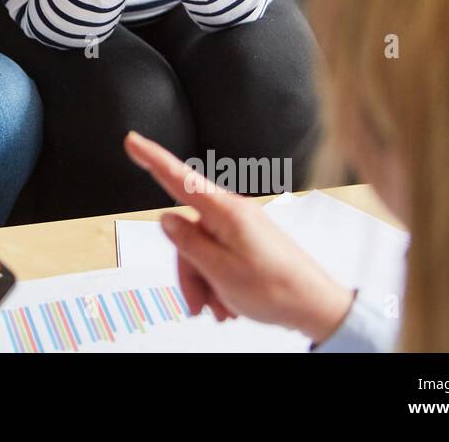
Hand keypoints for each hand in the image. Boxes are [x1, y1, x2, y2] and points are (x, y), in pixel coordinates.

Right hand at [122, 131, 354, 343]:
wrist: (316, 306)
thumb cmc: (278, 290)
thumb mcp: (221, 272)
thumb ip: (188, 243)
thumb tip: (166, 219)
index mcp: (226, 212)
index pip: (179, 179)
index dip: (152, 158)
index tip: (132, 140)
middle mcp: (233, 213)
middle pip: (187, 233)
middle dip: (188, 270)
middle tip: (199, 304)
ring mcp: (241, 226)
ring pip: (200, 249)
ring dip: (203, 282)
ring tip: (219, 308)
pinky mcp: (247, 240)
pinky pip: (218, 256)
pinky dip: (217, 281)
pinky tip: (228, 302)